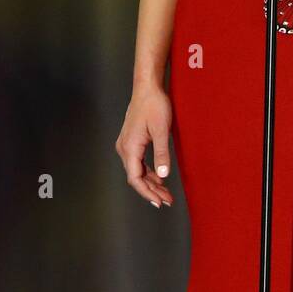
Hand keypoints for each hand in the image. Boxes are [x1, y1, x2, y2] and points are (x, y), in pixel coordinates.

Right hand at [115, 84, 174, 207]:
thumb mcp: (162, 131)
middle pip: (136, 177)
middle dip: (151, 191)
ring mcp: (127, 145)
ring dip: (151, 182)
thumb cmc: (154, 105)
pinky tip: (159, 178)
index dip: (147, 193)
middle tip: (167, 200)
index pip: (135, 178)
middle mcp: (125, 148)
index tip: (159, 202)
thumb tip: (163, 176)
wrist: (147, 88)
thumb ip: (162, 154)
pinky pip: (139, 162)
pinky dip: (149, 172)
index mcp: (130, 147)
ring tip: (165, 193)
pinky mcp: (132, 141)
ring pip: (137, 171)